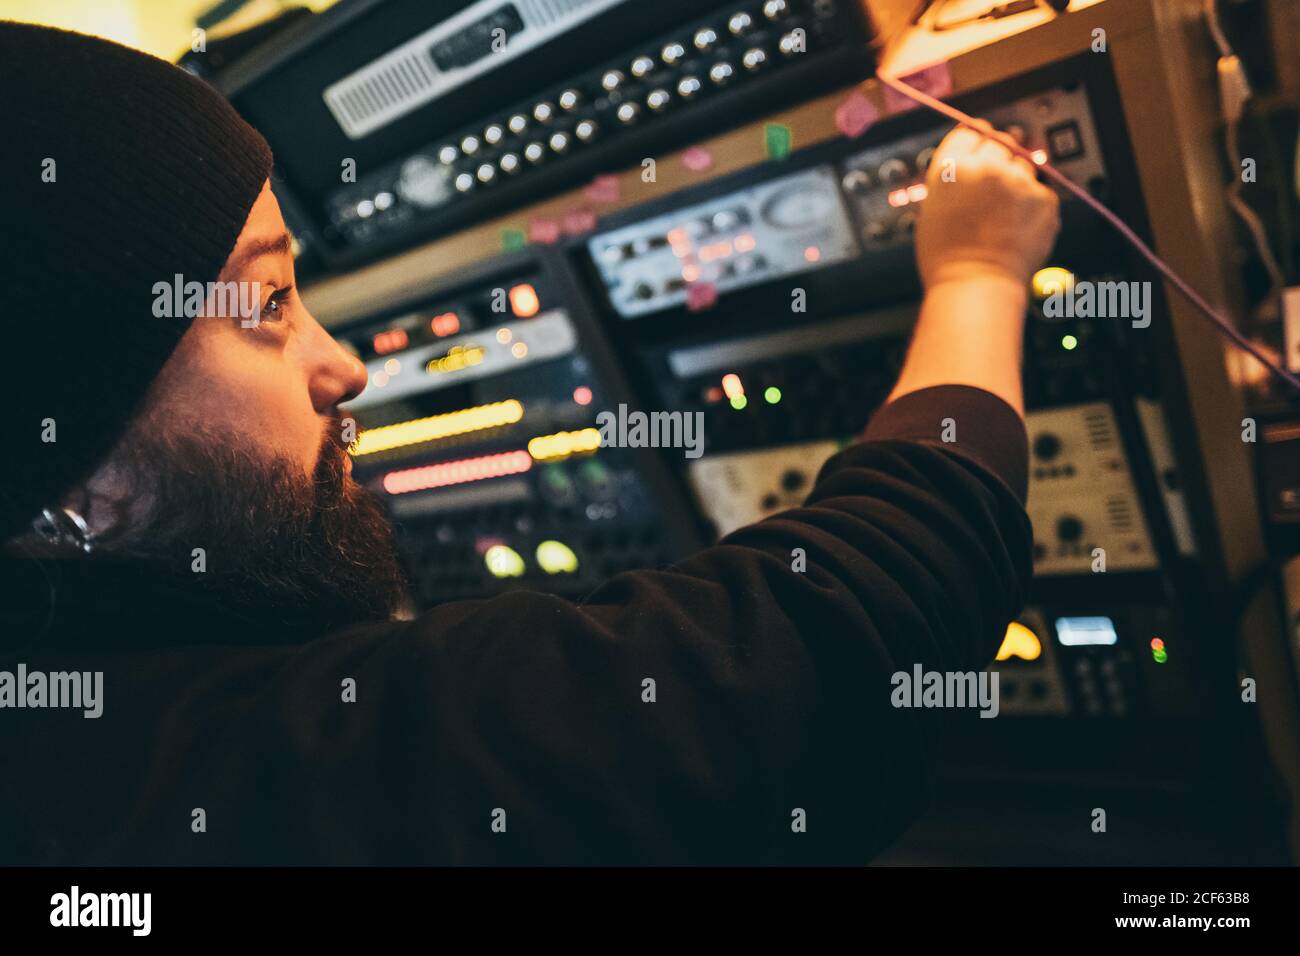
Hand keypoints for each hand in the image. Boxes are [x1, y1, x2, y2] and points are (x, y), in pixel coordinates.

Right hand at [915, 124, 1060, 290]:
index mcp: (953, 166)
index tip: (979, 145)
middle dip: (996, 156)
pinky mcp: (1044, 198)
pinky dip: (1031, 204)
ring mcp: (1019, 182)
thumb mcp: (933, 206)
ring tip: (1001, 213)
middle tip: (992, 184)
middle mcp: (987, 167)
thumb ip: (953, 176)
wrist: (976, 286)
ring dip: (1015, 179)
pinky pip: (1039, 190)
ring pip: (1023, 163)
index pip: (969, 131)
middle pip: (999, 141)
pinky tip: (1015, 226)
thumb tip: (973, 159)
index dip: (974, 140)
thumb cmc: (947, 257)